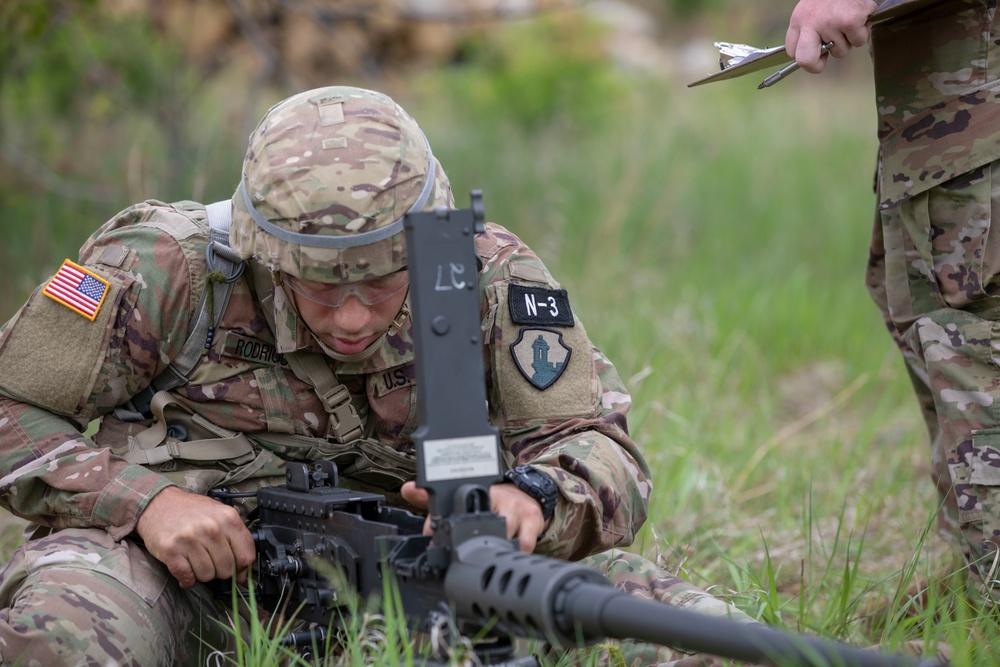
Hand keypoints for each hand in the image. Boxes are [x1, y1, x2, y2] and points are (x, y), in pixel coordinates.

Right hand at [136, 486, 256, 588]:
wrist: (157, 504)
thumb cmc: (191, 511)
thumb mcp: (219, 514)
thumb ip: (235, 537)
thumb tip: (244, 572)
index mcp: (228, 518)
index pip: (246, 555)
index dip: (243, 568)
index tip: (237, 571)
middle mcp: (212, 528)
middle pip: (227, 569)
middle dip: (220, 571)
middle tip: (211, 561)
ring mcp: (191, 539)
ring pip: (207, 575)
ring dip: (202, 574)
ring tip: (196, 560)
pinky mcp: (172, 550)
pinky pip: (187, 578)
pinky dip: (187, 580)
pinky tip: (186, 570)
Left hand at [400, 481, 546, 552]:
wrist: (525, 494)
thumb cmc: (490, 500)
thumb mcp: (462, 496)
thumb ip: (432, 497)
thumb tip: (407, 489)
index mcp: (475, 491)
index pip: (454, 505)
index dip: (440, 524)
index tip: (431, 538)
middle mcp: (496, 496)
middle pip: (482, 520)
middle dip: (470, 540)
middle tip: (457, 555)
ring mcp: (515, 508)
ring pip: (503, 530)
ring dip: (492, 546)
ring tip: (481, 558)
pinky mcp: (532, 519)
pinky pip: (524, 543)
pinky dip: (515, 552)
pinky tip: (507, 558)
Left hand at [785, 0, 877, 72]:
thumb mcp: (813, 8)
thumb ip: (810, 29)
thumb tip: (816, 55)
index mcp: (798, 19)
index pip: (792, 51)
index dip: (806, 58)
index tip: (816, 56)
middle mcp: (810, 22)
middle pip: (804, 60)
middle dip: (816, 65)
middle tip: (828, 54)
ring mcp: (829, 23)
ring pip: (840, 51)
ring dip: (848, 40)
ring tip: (849, 21)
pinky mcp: (849, 21)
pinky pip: (858, 41)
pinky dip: (863, 32)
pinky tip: (860, 17)